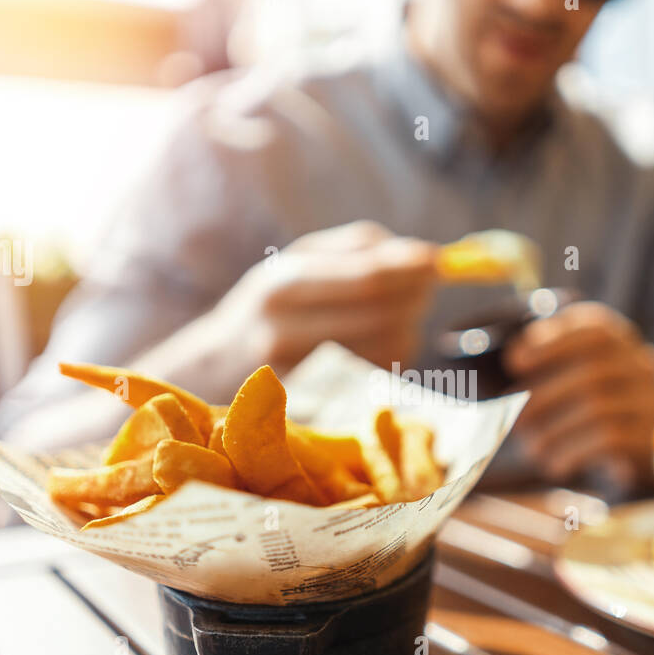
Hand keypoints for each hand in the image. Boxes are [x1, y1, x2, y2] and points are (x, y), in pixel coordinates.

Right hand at [226, 220, 437, 373]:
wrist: (214, 368)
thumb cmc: (269, 306)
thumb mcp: (296, 262)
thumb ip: (356, 248)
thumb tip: (421, 255)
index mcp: (281, 285)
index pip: (366, 278)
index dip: (411, 267)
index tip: (439, 258)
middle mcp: (286, 332)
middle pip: (383, 314)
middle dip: (416, 294)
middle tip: (426, 282)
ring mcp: (300, 376)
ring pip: (388, 347)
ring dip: (409, 324)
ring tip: (398, 310)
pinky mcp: (317, 406)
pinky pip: (378, 375)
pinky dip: (393, 353)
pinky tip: (379, 341)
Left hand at [504, 301, 653, 488]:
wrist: (646, 445)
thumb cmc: (594, 404)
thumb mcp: (575, 375)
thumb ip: (549, 365)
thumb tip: (511, 368)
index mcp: (619, 340)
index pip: (594, 328)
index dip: (550, 341)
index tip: (514, 360)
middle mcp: (641, 365)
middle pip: (592, 373)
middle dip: (544, 396)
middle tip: (516, 419)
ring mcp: (649, 401)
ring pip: (598, 409)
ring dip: (554, 431)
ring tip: (532, 449)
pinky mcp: (649, 437)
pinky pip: (609, 440)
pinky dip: (574, 452)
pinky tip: (556, 464)